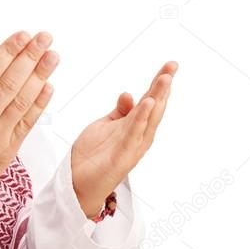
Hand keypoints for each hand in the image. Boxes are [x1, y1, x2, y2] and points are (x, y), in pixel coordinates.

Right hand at [0, 30, 58, 202]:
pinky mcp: (7, 150)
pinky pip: (27, 123)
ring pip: (23, 100)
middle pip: (11, 81)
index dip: (8, 51)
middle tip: (44, 38)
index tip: (22, 36)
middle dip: (30, 56)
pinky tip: (48, 86)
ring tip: (53, 56)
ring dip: (41, 75)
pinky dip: (39, 104)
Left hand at [70, 61, 177, 216]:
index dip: (159, 83)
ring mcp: (133, 146)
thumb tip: (129, 93)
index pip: (150, 100)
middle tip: (172, 66)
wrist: (77, 183)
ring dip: (157, 98)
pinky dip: (141, 118)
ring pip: (148, 118)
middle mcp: (139, 135)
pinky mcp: (123, 156)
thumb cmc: (94, 155)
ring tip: (164, 79)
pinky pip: (134, 134)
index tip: (170, 65)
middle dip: (163, 87)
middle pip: (154, 107)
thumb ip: (120, 111)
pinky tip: (147, 103)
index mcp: (135, 126)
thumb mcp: (106, 126)